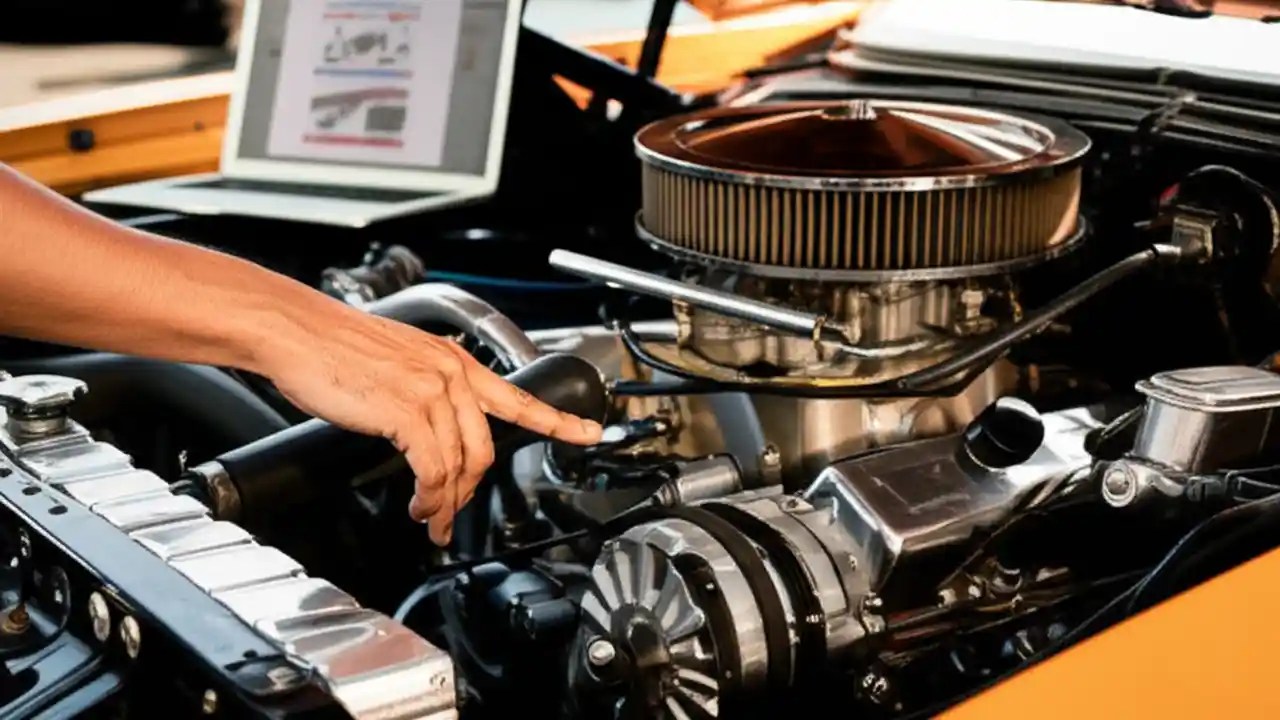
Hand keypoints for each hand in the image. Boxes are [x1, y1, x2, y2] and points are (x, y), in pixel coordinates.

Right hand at [260, 307, 601, 544]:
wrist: (294, 329)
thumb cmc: (331, 347)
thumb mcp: (396, 363)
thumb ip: (424, 391)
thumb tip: (430, 436)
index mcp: (454, 361)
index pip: (518, 397)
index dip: (559, 419)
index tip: (591, 432)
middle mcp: (451, 373)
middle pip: (485, 450)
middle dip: (469, 492)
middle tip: (448, 515)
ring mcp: (431, 390)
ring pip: (460, 465)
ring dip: (445, 503)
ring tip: (429, 518)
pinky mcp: (405, 410)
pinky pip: (433, 470)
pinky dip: (429, 497)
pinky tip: (417, 505)